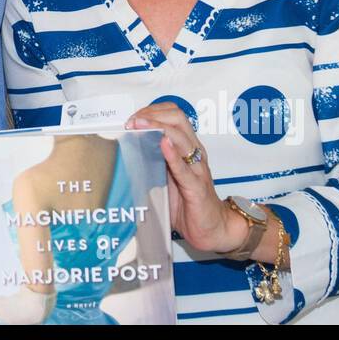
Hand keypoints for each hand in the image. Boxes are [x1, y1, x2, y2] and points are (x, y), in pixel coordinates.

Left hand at [127, 103, 237, 253]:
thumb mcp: (166, 175)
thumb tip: (126, 148)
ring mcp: (197, 169)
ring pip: (181, 137)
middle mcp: (195, 153)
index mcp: (188, 148)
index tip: (133, 118)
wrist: (212, 228)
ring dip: (158, 127)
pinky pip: (184, 168)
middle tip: (133, 122)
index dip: (152, 111)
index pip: (174, 115)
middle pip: (178, 119)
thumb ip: (153, 160)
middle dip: (152, 115)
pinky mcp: (197, 188)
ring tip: (140, 125)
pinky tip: (162, 145)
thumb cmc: (188, 203)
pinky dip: (172, 154)